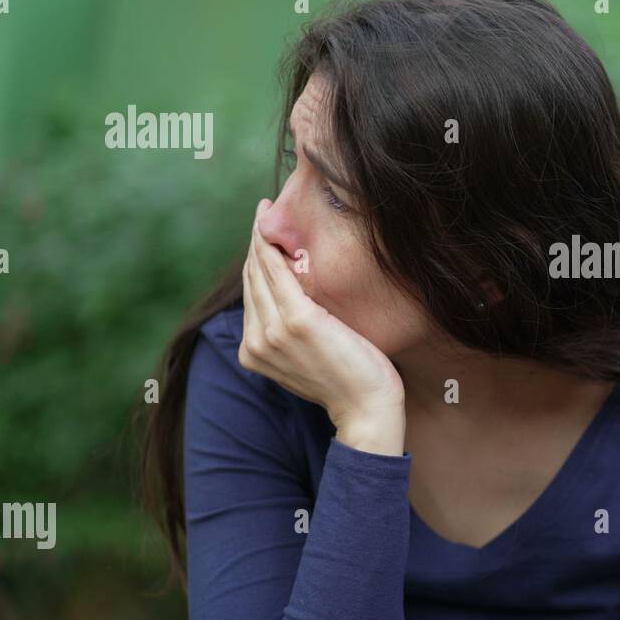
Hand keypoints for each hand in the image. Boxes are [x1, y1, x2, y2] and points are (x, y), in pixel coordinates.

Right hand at [240, 199, 405, 455]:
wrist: (367, 408)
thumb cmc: (349, 381)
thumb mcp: (310, 356)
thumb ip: (293, 334)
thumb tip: (296, 306)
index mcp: (253, 353)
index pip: (251, 296)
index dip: (254, 262)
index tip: (261, 233)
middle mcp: (256, 342)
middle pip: (252, 279)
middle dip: (255, 243)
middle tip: (264, 211)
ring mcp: (273, 332)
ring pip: (260, 271)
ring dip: (261, 238)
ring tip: (267, 211)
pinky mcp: (297, 321)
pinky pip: (278, 273)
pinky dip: (273, 247)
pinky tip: (274, 228)